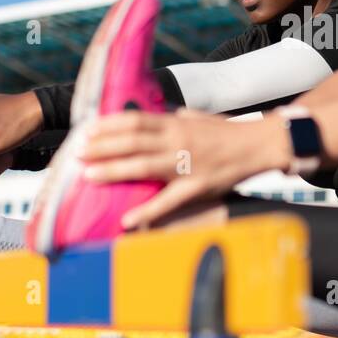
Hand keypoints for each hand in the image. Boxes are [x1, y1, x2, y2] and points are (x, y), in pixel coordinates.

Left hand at [79, 108, 292, 229]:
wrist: (259, 145)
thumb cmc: (226, 132)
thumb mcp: (197, 117)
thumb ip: (172, 119)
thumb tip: (150, 118)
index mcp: (176, 123)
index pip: (135, 120)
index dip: (109, 125)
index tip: (87, 131)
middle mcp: (177, 142)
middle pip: (132, 141)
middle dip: (102, 147)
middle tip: (78, 153)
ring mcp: (186, 165)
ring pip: (143, 167)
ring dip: (114, 170)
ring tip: (89, 175)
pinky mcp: (197, 187)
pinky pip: (168, 201)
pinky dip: (147, 211)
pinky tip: (127, 220)